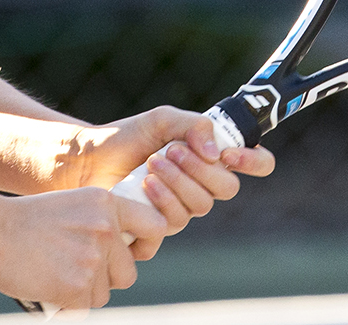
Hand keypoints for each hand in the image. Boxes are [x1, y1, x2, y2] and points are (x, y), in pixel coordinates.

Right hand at [0, 187, 166, 311]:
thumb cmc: (23, 221)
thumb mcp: (71, 206)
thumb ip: (100, 224)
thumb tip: (121, 253)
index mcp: (106, 203)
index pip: (155, 226)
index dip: (146, 244)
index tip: (132, 252)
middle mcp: (106, 228)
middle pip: (127, 272)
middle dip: (107, 278)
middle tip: (76, 269)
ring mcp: (93, 258)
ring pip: (104, 292)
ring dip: (84, 291)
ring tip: (55, 272)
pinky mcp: (78, 286)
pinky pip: (84, 307)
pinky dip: (67, 304)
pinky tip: (47, 284)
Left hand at [69, 107, 275, 258]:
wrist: (90, 158)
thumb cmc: (128, 136)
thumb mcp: (162, 118)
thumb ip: (194, 125)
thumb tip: (217, 152)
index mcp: (212, 158)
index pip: (257, 163)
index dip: (254, 161)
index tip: (228, 154)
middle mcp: (203, 186)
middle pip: (226, 189)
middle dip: (200, 170)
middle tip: (170, 151)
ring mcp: (182, 208)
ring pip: (200, 206)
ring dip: (176, 183)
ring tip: (150, 165)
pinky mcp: (158, 227)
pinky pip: (172, 226)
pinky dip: (159, 205)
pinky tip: (142, 188)